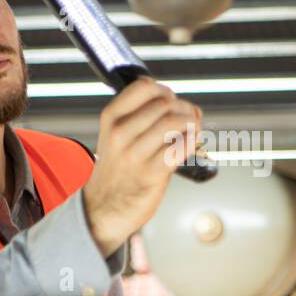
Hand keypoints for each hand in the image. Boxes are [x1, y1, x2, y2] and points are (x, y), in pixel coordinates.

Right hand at [82, 77, 202, 256]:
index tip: (172, 103)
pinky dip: (191, 142)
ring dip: (192, 124)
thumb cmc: (118, 170)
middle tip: (190, 120)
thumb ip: (148, 119)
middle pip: (165, 103)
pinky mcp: (151, 173)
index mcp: (112, 117)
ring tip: (193, 132)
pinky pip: (180, 148)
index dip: (166, 92)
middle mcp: (120, 132)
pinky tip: (190, 146)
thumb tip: (192, 109)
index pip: (144, 86)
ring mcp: (135, 154)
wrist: (103, 209)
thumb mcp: (117, 136)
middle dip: (185, 109)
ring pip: (174, 122)